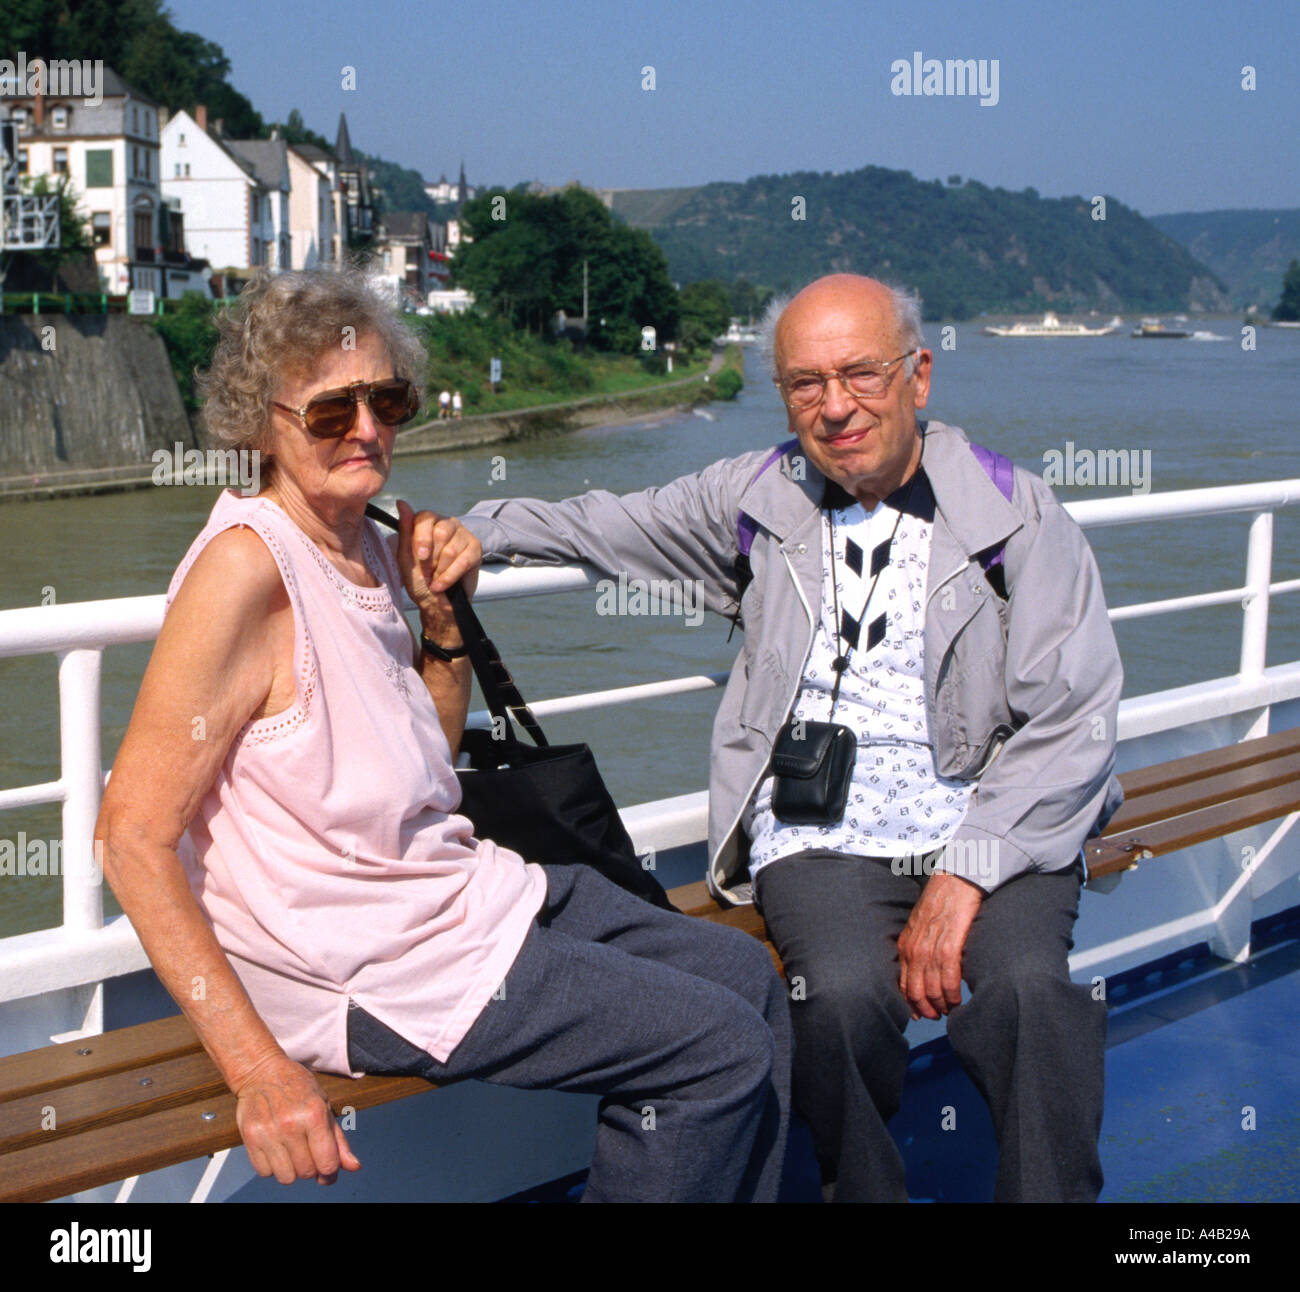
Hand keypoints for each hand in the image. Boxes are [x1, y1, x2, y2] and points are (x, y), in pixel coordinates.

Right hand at [233, 1053, 360, 1185]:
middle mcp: (291, 1125)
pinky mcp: (249, 1139)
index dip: (331, 1171)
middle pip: (306, 1172)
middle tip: (308, 1153)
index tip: (328, 1167)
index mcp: (314, 1114)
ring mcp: (268, 1133)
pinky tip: (276, 1150)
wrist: (262, 1072)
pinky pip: (264, 1172)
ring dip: (292, 1170)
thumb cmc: (298, 1087)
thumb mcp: (324, 1105)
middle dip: (311, 1168)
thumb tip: (355, 1167)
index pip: (327, 1163)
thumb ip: (339, 1139)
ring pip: (286, 1177)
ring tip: (292, 1152)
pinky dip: (272, 1167)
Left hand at [396, 499, 480, 640]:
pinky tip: (443, 585)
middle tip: (428, 571)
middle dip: (432, 558)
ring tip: (435, 578)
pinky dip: (449, 577)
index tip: (421, 556)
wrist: (436, 603)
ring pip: (451, 549)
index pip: (425, 517)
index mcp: (427, 522)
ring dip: (440, 570)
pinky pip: (463, 560)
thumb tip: (401, 502)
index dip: (422, 538)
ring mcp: (463, 535)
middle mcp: (446, 524)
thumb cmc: (419, 581)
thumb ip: (405, 530)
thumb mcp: (405, 557)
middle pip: (441, 531)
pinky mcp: (475, 549)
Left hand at [896, 871, 983, 1020]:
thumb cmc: (941, 903)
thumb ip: (919, 948)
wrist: (956, 881)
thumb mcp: (920, 926)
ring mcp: (930, 949)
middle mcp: (914, 950)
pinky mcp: (949, 946)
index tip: (919, 1015)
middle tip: (937, 1016)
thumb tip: (923, 972)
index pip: (902, 984)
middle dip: (926, 1009)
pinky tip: (958, 1000)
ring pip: (932, 989)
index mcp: (905, 945)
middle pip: (915, 991)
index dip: (910, 1003)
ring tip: (950, 1010)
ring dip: (941, 1005)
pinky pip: (949, 979)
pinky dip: (953, 994)